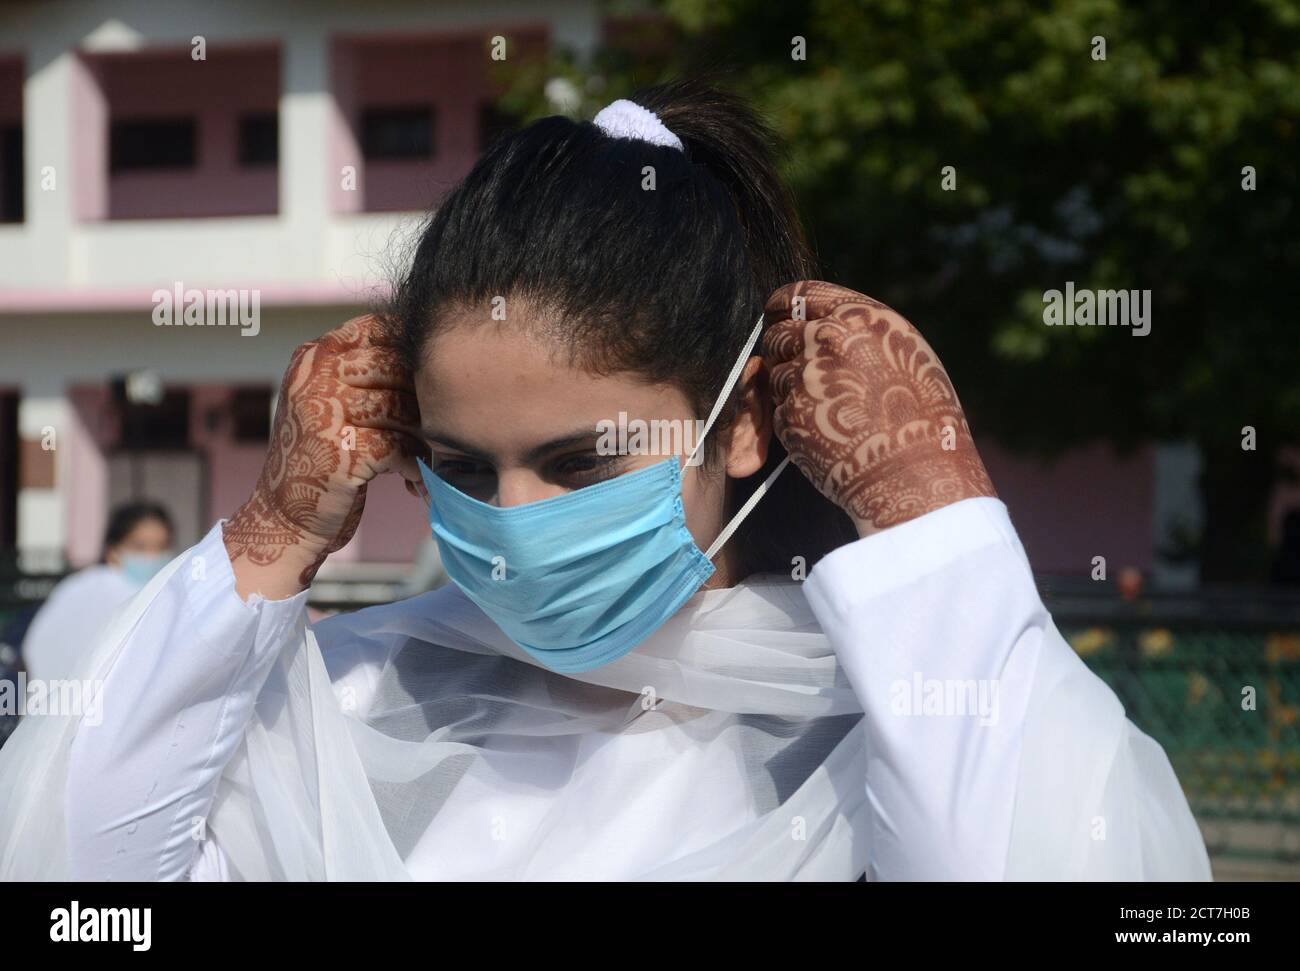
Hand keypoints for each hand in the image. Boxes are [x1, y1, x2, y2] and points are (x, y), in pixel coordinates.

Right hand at [224, 315, 427, 598]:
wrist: (285, 520)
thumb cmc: (322, 460)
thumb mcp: (330, 403)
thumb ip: (364, 373)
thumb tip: (430, 350)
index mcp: (313, 357)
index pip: (376, 327)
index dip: (412, 348)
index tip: (432, 376)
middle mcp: (314, 378)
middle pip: (395, 365)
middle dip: (423, 397)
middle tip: (437, 425)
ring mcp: (324, 413)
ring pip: (400, 406)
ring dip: (423, 436)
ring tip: (427, 456)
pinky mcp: (340, 451)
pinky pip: (399, 446)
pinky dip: (414, 466)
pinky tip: (413, 482)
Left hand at [762, 281, 994, 536]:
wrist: (919, 474)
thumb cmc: (925, 417)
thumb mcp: (905, 351)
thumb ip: (859, 332)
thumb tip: (818, 324)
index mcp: (859, 316)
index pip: (801, 294)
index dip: (782, 306)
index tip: (776, 316)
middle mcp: (826, 339)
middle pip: (777, 335)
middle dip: (783, 353)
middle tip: (804, 376)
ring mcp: (803, 377)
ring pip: (774, 376)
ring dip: (790, 391)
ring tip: (833, 412)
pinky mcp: (789, 416)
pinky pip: (778, 412)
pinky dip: (794, 423)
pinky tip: (829, 435)